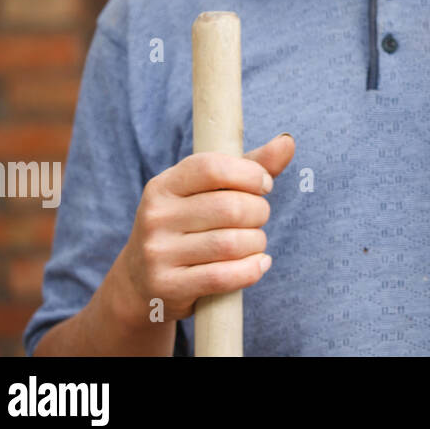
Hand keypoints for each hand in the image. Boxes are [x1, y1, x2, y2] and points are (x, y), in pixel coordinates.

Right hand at [116, 132, 295, 324]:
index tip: (264, 186)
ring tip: (255, 243)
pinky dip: (252, 269)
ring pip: (232, 243)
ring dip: (257, 243)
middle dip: (259, 213)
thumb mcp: (210, 192)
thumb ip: (250, 166)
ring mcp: (157, 253)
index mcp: (163, 186)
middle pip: (231, 208)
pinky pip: (225, 276)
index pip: (212, 168)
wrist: (142, 282)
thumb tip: (287, 142)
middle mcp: (155, 217)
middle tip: (258, 219)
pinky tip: (258, 264)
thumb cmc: (190, 226)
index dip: (249, 175)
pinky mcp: (167, 286)